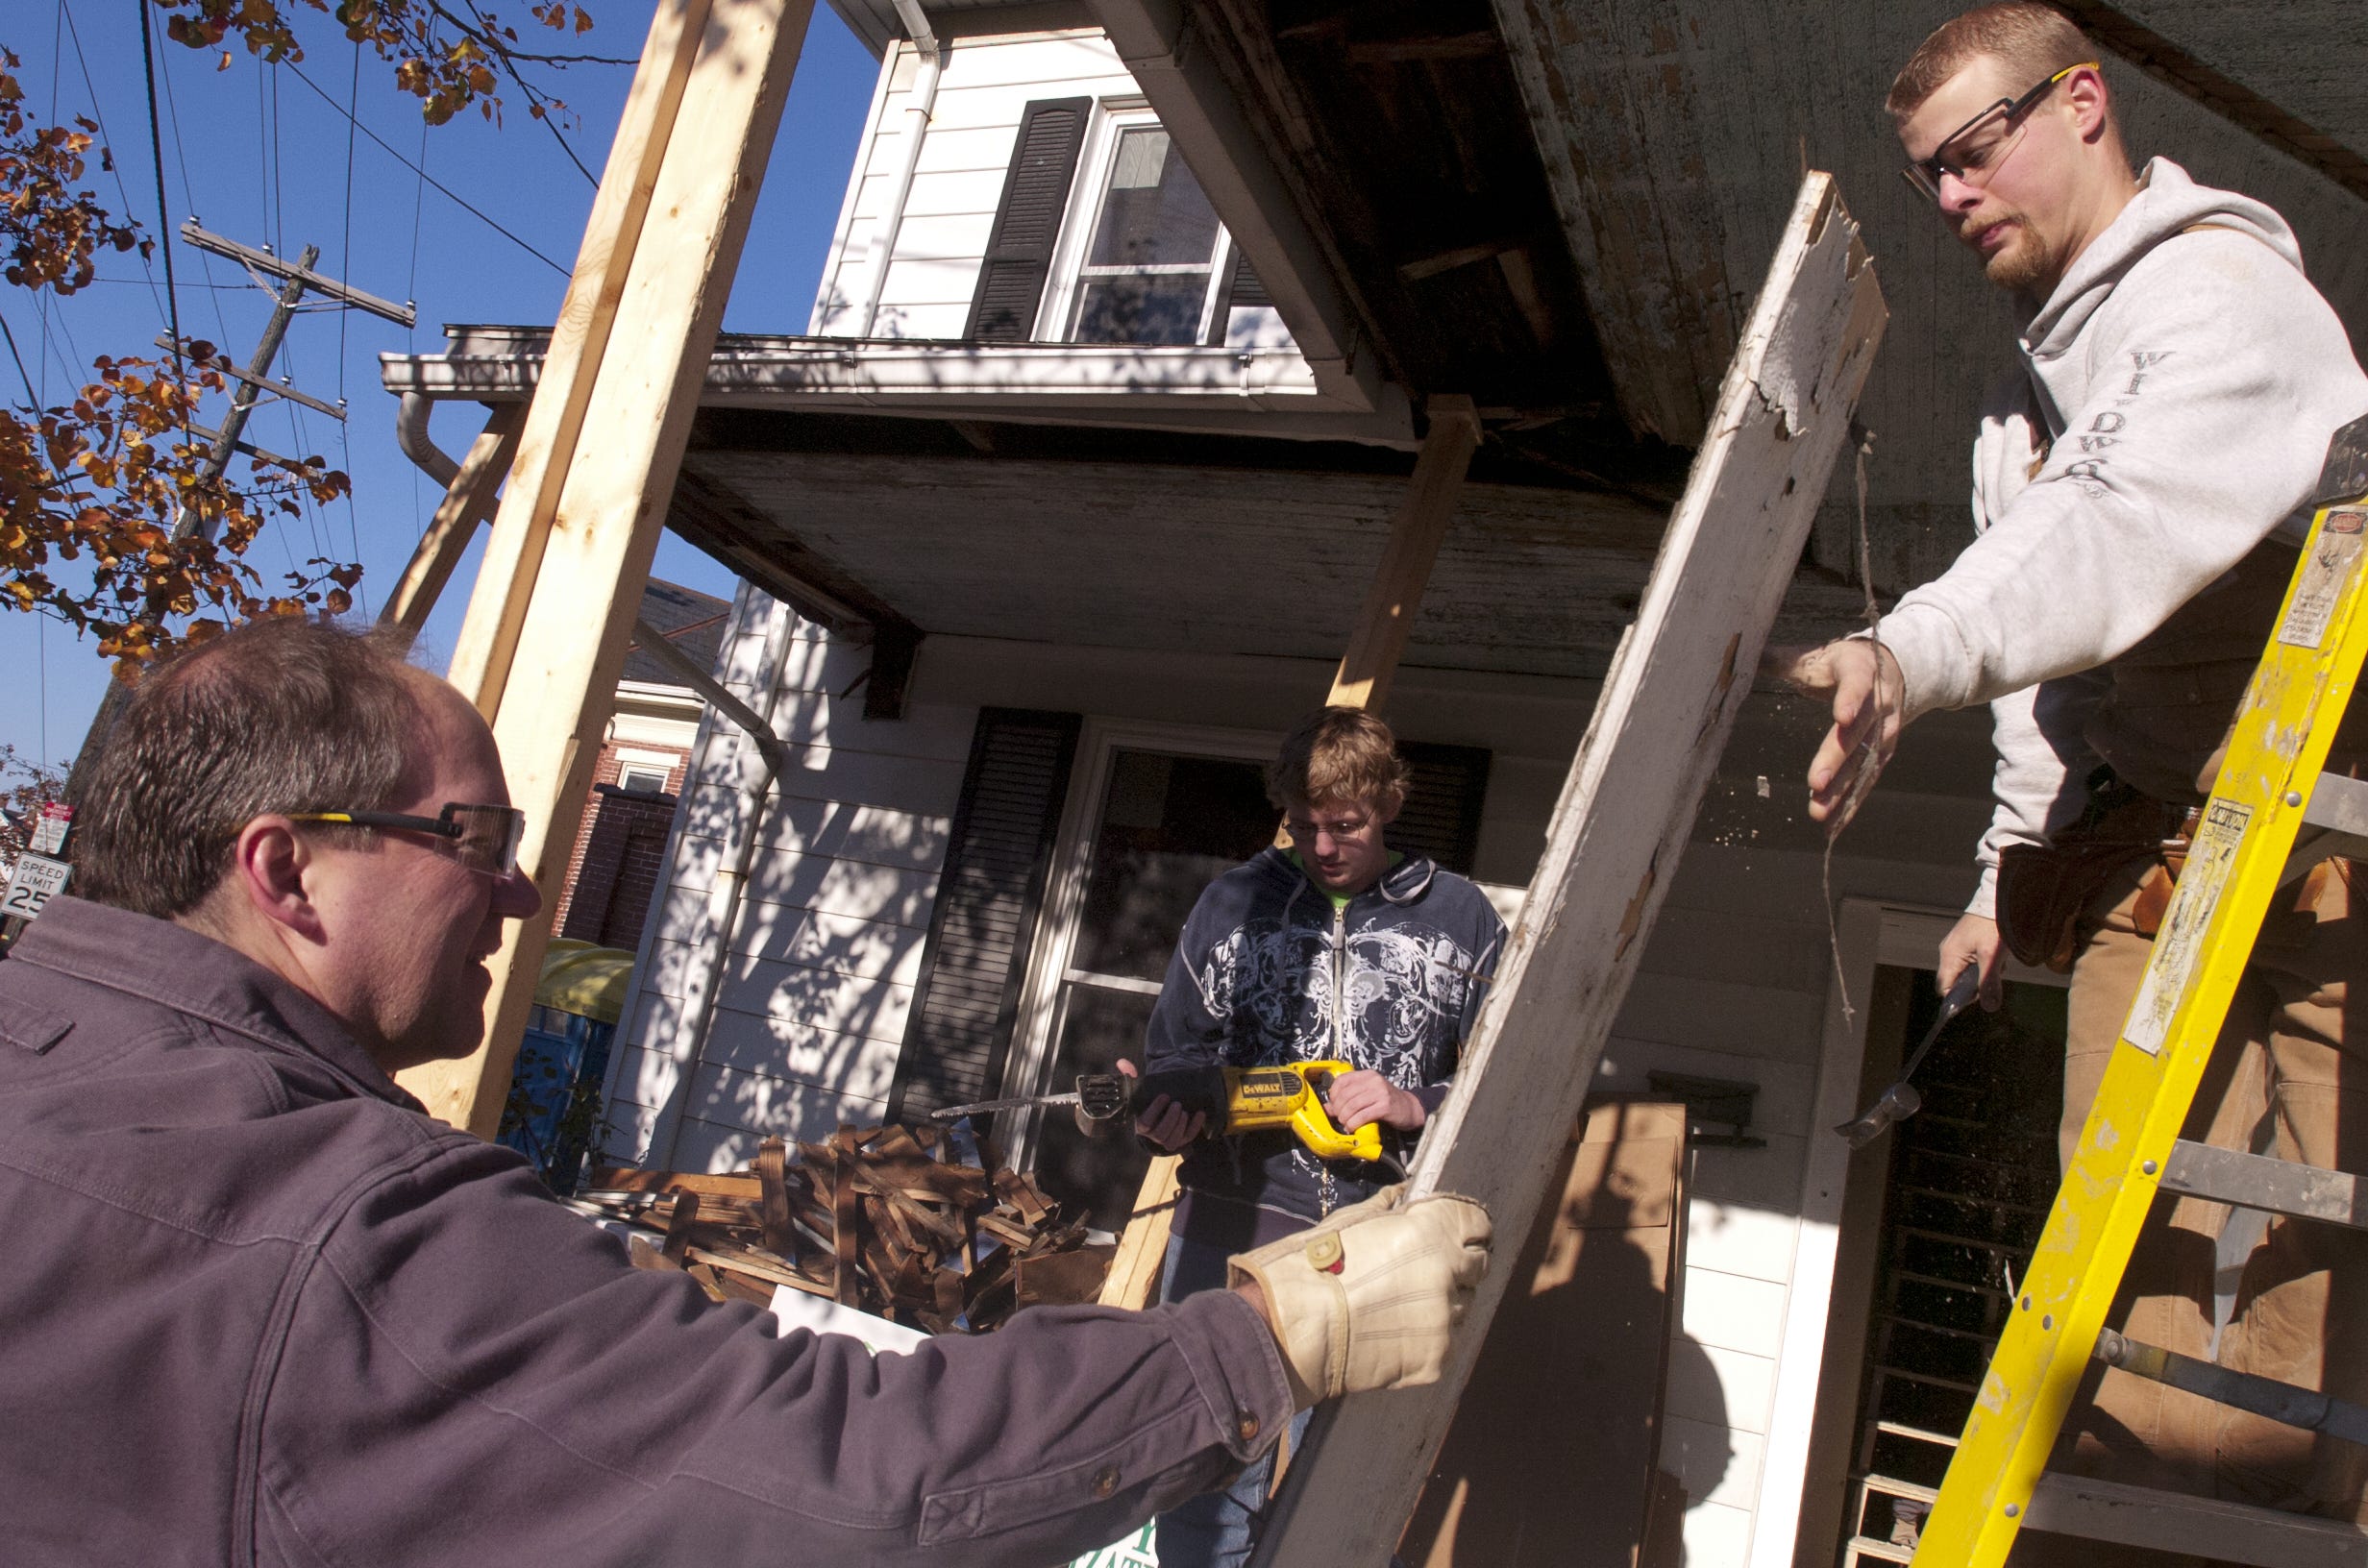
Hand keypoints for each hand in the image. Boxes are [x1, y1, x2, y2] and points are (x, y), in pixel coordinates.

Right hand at [1117, 1059, 1204, 1150]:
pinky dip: (1195, 1127)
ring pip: (1172, 1140)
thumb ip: (1131, 1077)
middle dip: (1170, 1119)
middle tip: (1177, 1104)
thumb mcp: (1140, 1091)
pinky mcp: (1181, 1141)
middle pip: (1160, 1133)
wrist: (1159, 1119)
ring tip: (1184, 1110)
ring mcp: (1167, 1141)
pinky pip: (1188, 1138)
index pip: (1146, 1122)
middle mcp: (1153, 1137)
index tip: (1165, 1095)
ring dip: (1180, 1125)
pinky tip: (1200, 1113)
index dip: (1155, 1110)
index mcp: (1142, 1125)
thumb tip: (1122, 1062)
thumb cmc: (1149, 1103)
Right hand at [1228, 1186, 1491, 1407]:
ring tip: (1396, 1307)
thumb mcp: (1349, 1222)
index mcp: (1432, 1229)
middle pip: (1477, 1266)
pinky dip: (1426, 1339)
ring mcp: (1447, 1319)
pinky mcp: (1438, 1358)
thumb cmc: (1315, 1268)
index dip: (1466, 1227)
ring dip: (1440, 1304)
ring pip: (1460, 1307)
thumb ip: (1387, 1209)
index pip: (1477, 1223)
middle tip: (1421, 1273)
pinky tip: (1390, 1333)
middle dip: (1457, 1265)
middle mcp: (1450, 1271)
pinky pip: (1444, 1343)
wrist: (1295, 1329)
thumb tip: (1402, 1195)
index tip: (1454, 1232)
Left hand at [1323, 1068, 1424, 1132]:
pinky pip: (1362, 1116)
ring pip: (1352, 1106)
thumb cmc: (1386, 1102)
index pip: (1341, 1080)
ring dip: (1345, 1119)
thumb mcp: (1367, 1096)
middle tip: (1340, 1118)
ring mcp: (1380, 1092)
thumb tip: (1327, 1108)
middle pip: (1345, 1095)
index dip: (1333, 1095)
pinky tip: (1354, 1127)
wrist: (1410, 1109)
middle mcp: (1373, 1081)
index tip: (1334, 1105)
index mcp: (1367, 1075)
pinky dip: (1354, 1124)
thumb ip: (1348, 1099)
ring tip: (1347, 1124)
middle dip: (1338, 1110)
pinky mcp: (1385, 1106)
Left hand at [1765, 638, 1904, 827]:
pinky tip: (1834, 826)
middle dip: (1838, 759)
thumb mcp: (1816, 655)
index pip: (1857, 683)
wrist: (1894, 668)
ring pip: (1865, 761)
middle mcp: (1880, 701)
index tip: (1840, 717)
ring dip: (1844, 790)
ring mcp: (1886, 729)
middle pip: (1859, 732)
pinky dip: (1852, 803)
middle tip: (1817, 784)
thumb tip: (1741, 652)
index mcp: (1861, 670)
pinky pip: (1868, 779)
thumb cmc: (1842, 663)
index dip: (1850, 699)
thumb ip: (1780, 658)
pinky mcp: (1884, 752)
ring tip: (1819, 812)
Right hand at [1939, 913, 2004, 1011]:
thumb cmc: (1992, 926)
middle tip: (1992, 975)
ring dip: (1983, 973)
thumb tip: (1989, 1007)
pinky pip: (1972, 961)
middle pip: (1956, 981)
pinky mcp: (1966, 941)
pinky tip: (1997, 954)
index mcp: (1949, 956)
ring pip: (1966, 972)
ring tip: (1997, 961)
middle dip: (1975, 984)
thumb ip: (1989, 982)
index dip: (1959, 998)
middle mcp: (1948, 952)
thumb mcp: (1992, 957)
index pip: (1944, 989)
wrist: (1998, 899)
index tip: (1979, 996)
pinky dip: (1985, 963)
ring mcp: (1957, 946)